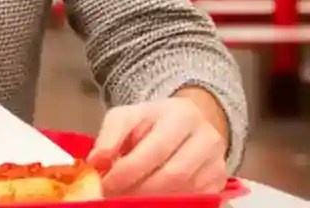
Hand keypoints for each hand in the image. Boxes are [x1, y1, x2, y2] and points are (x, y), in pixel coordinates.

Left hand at [89, 94, 227, 196]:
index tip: (104, 184)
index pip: (154, 151)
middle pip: (173, 175)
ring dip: (152, 199)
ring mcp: (217, 163)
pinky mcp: (219, 182)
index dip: (127, 172)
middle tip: (115, 196)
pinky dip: (169, 202)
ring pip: (185, 192)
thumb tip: (96, 162)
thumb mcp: (126, 117)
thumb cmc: (151, 121)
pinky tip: (148, 199)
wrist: (185, 122)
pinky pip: (195, 200)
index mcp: (181, 116)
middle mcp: (206, 139)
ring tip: (128, 197)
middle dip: (139, 191)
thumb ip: (109, 136)